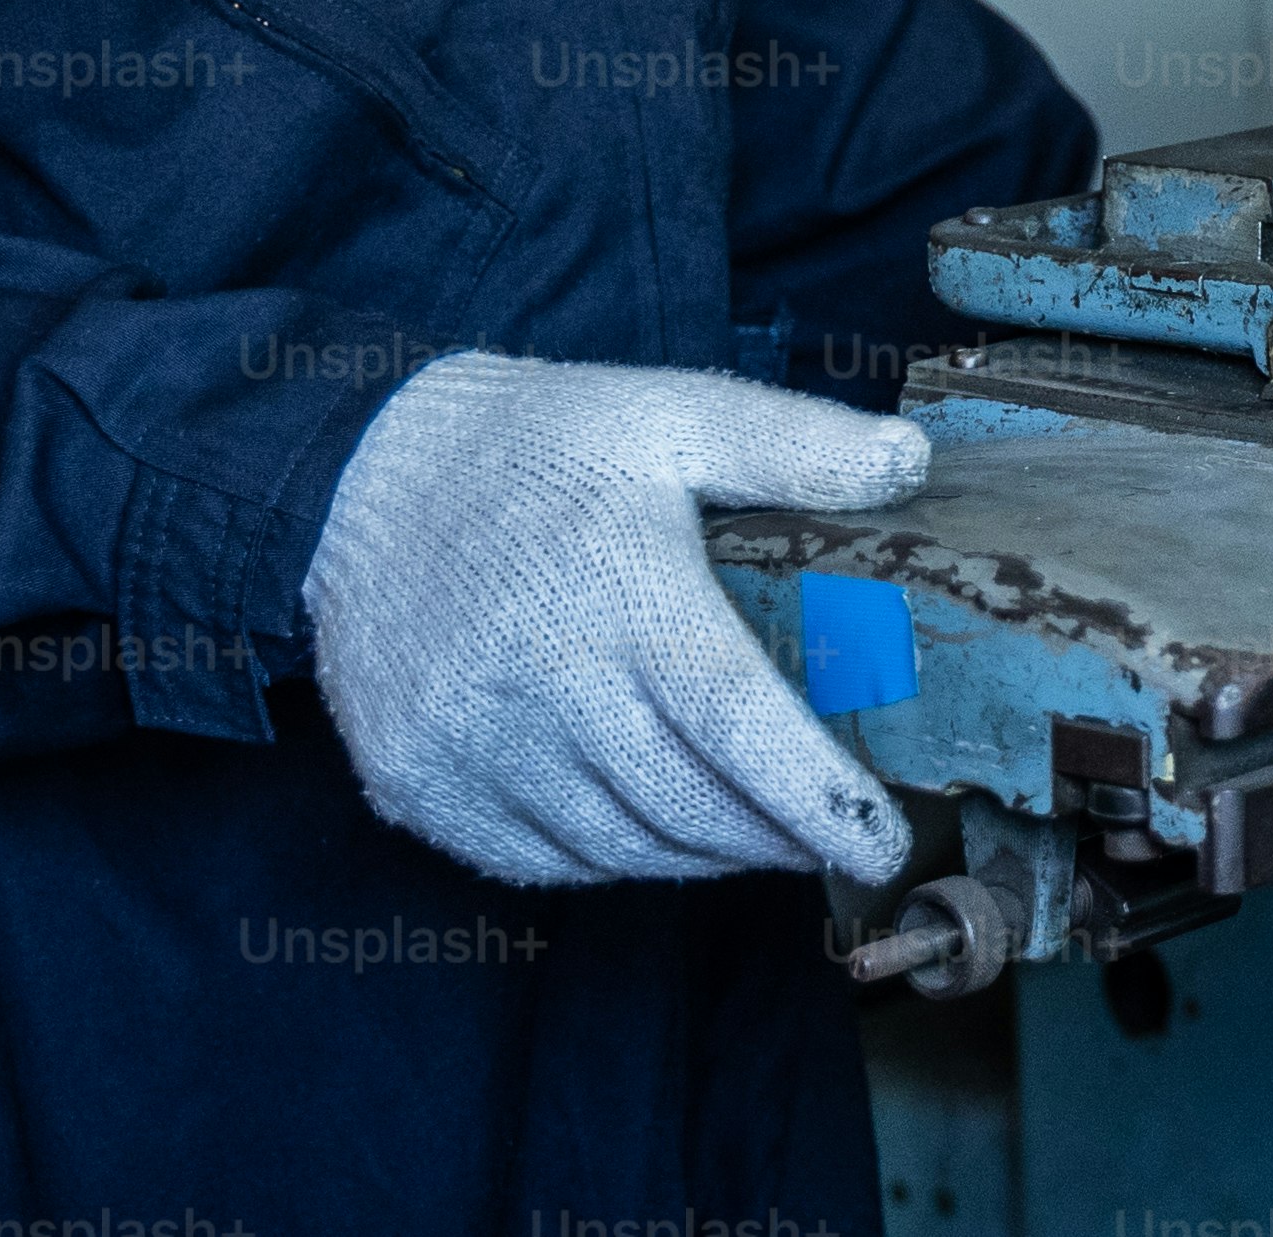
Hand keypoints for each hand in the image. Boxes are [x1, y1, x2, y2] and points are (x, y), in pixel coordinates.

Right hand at [303, 353, 932, 887]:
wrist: (365, 478)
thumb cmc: (542, 445)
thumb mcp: (674, 412)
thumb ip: (794, 443)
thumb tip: (908, 462)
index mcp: (625, 599)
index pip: (741, 729)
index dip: (818, 801)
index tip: (881, 846)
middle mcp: (545, 688)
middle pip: (690, 807)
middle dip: (775, 837)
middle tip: (828, 834)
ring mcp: (473, 748)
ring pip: (621, 847)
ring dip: (701, 854)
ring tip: (754, 833)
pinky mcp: (421, 785)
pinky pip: (541, 859)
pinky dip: (611, 857)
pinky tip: (651, 825)